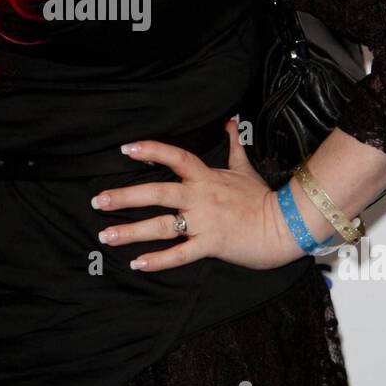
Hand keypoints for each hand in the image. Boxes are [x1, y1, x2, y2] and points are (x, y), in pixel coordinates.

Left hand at [90, 119, 306, 272]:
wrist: (286, 225)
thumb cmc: (263, 198)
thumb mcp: (245, 168)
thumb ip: (233, 145)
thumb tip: (231, 121)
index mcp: (206, 177)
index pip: (175, 157)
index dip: (150, 150)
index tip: (125, 149)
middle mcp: (200, 197)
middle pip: (157, 192)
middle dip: (125, 196)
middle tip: (99, 200)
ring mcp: (204, 222)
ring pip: (162, 226)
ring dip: (132, 231)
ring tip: (106, 235)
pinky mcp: (211, 245)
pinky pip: (180, 254)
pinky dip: (158, 261)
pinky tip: (137, 264)